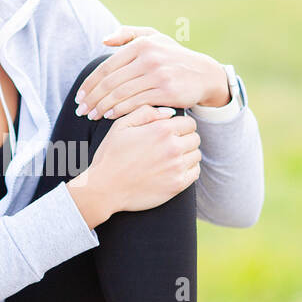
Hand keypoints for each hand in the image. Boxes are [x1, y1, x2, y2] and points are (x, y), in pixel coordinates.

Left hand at [75, 25, 228, 120]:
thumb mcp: (155, 37)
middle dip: (92, 99)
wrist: (204, 74)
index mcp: (141, 45)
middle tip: (81, 111)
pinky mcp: (166, 92)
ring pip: (121, 95)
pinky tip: (110, 116)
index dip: (89, 84)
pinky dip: (120, 111)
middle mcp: (149, 58)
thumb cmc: (174, 57)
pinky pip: (136, 103)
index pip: (106, 67)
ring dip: (102, 107)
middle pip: (110, 83)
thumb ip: (129, 34)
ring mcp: (158, 75)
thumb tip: (104, 40)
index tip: (79, 97)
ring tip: (92, 116)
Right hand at [82, 104, 200, 213]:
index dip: (181, 126)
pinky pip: (195, 172)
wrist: (105, 188)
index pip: (189, 123)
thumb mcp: (121, 126)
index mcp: (161, 130)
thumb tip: (169, 113)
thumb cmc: (110, 156)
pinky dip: (188, 170)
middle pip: (195, 138)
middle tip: (170, 145)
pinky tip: (174, 170)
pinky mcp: (177, 185)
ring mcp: (176, 167)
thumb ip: (145, 113)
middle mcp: (173, 147)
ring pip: (196, 155)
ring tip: (171, 158)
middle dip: (185, 139)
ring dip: (187, 155)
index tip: (172, 132)